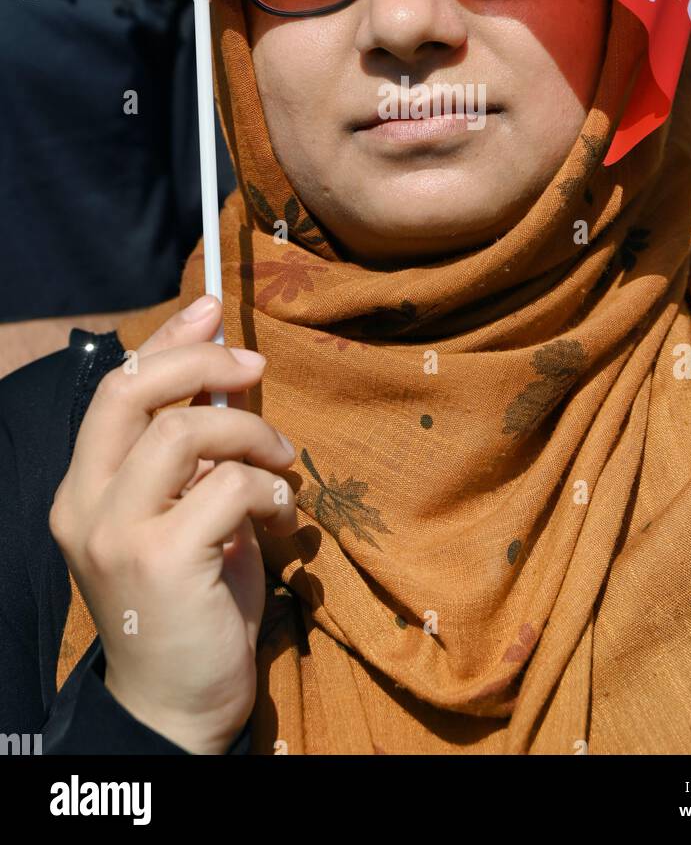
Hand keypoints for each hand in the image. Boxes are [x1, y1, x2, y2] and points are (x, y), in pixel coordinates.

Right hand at [49, 295, 297, 754]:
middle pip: (132, 393)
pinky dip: (270, 488)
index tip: (210, 310)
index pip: (114, 389)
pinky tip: (283, 515)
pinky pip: (230, 486)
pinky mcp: (163, 561)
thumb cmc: (190, 601)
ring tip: (282, 462)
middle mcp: (85, 505)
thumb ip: (190, 455)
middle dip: (200, 362)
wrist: (177, 704)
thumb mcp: (182, 514)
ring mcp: (117, 534)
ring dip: (251, 433)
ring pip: (187, 433)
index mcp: (83, 489)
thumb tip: (227, 375)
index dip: (166, 341)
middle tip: (253, 364)